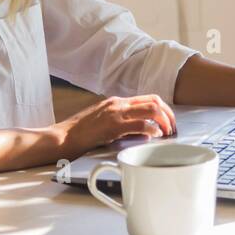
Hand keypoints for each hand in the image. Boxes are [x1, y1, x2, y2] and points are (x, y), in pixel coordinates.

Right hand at [55, 94, 176, 159]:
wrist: (62, 137)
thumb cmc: (80, 133)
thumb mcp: (103, 122)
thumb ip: (122, 123)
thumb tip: (142, 131)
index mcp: (117, 102)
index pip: (149, 98)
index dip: (164, 109)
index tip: (169, 121)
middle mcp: (118, 104)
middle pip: (154, 101)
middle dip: (169, 115)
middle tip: (172, 128)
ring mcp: (115, 114)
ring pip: (151, 110)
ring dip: (164, 122)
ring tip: (167, 133)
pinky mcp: (113, 126)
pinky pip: (140, 124)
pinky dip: (152, 130)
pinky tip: (154, 136)